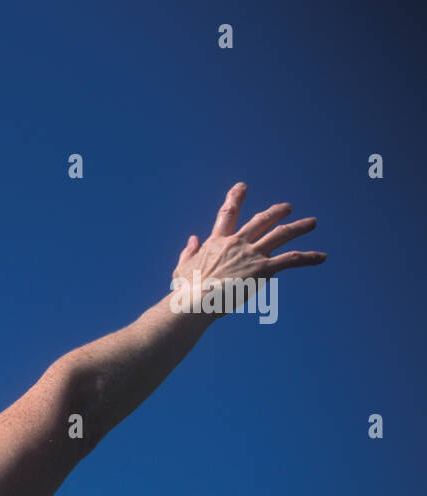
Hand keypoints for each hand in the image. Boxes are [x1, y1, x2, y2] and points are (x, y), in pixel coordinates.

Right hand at [172, 182, 326, 312]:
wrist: (195, 301)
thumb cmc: (185, 290)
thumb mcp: (182, 268)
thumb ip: (189, 251)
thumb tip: (193, 238)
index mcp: (217, 242)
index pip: (228, 214)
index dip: (235, 198)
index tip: (242, 187)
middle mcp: (237, 243)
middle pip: (262, 220)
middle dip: (276, 212)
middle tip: (287, 207)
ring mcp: (252, 254)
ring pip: (281, 234)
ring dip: (298, 227)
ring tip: (312, 222)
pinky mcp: (264, 269)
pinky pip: (291, 259)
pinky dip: (308, 257)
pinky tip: (322, 257)